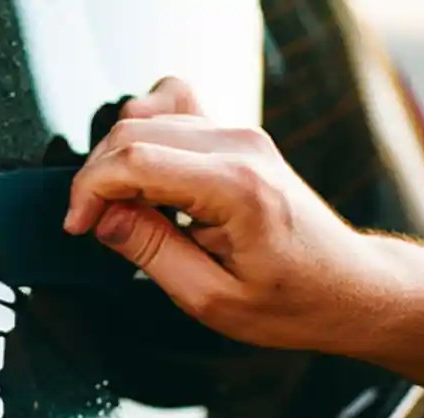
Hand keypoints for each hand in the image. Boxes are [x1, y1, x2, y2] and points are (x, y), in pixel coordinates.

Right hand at [65, 77, 407, 355]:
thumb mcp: (209, 297)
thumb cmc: (290, 301)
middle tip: (90, 225)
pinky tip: (140, 174)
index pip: (135, 160)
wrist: (346, 287)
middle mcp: (240, 147)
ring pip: (147, 117)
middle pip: (134, 131)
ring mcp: (241, 135)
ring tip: (118, 208)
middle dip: (95, 178)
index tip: (77, 226)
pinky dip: (143, 135)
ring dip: (116, 160)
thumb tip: (103, 218)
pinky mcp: (236, 137)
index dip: (89, 191)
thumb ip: (150, 251)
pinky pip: (173, 109)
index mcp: (236, 188)